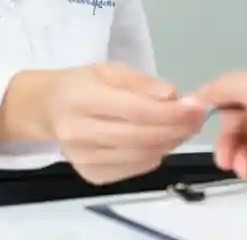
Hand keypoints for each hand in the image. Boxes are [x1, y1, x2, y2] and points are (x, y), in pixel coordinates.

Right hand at [41, 63, 205, 184]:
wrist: (48, 109)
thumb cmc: (83, 84)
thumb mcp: (110, 69)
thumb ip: (141, 82)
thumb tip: (172, 96)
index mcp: (81, 98)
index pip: (136, 110)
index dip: (171, 112)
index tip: (198, 106)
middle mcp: (79, 132)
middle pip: (141, 137)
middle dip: (177, 129)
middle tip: (198, 118)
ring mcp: (84, 159)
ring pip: (142, 156)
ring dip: (170, 142)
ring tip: (181, 127)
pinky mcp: (92, 176)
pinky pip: (135, 168)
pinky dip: (154, 154)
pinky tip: (157, 140)